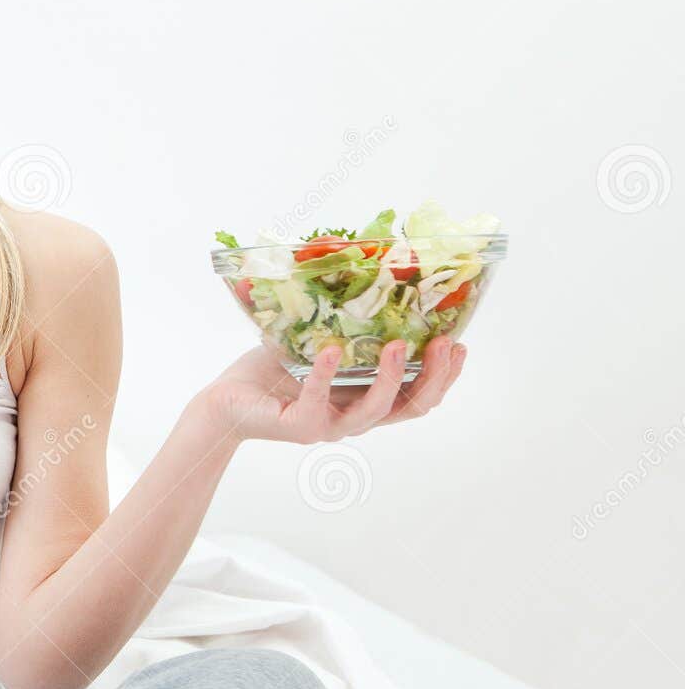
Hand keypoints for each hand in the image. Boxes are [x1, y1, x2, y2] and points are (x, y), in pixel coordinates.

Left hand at [201, 336, 466, 444]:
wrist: (226, 401)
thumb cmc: (271, 371)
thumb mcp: (314, 340)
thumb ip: (341, 318)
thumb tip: (357, 263)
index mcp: (365, 397)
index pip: (419, 396)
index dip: (445, 376)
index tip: (461, 344)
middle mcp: (354, 416)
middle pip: (412, 408)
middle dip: (436, 377)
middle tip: (447, 344)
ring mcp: (329, 425)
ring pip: (376, 410)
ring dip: (393, 377)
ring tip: (401, 345)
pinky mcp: (300, 426)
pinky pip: (319, 401)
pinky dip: (326, 375)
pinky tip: (331, 351)